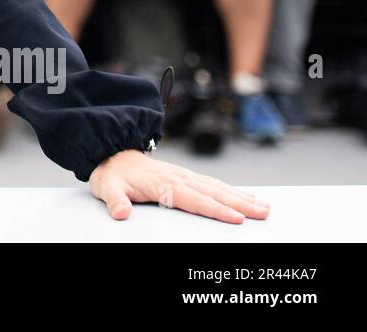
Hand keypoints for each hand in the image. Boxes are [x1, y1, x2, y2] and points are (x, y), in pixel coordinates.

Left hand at [90, 149, 269, 222]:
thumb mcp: (107, 187)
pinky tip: (245, 197)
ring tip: (263, 207)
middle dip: (240, 205)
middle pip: (213, 194)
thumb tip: (120, 212)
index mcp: (163, 184)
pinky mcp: (184, 176)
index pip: (194, 200)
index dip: (215, 210)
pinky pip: (212, 184)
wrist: (110, 152)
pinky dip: (231, 191)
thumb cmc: (111, 174)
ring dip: (241, 198)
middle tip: (263, 214)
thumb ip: (115, 200)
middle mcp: (178, 178)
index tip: (236, 219)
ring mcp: (183, 176)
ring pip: (217, 188)